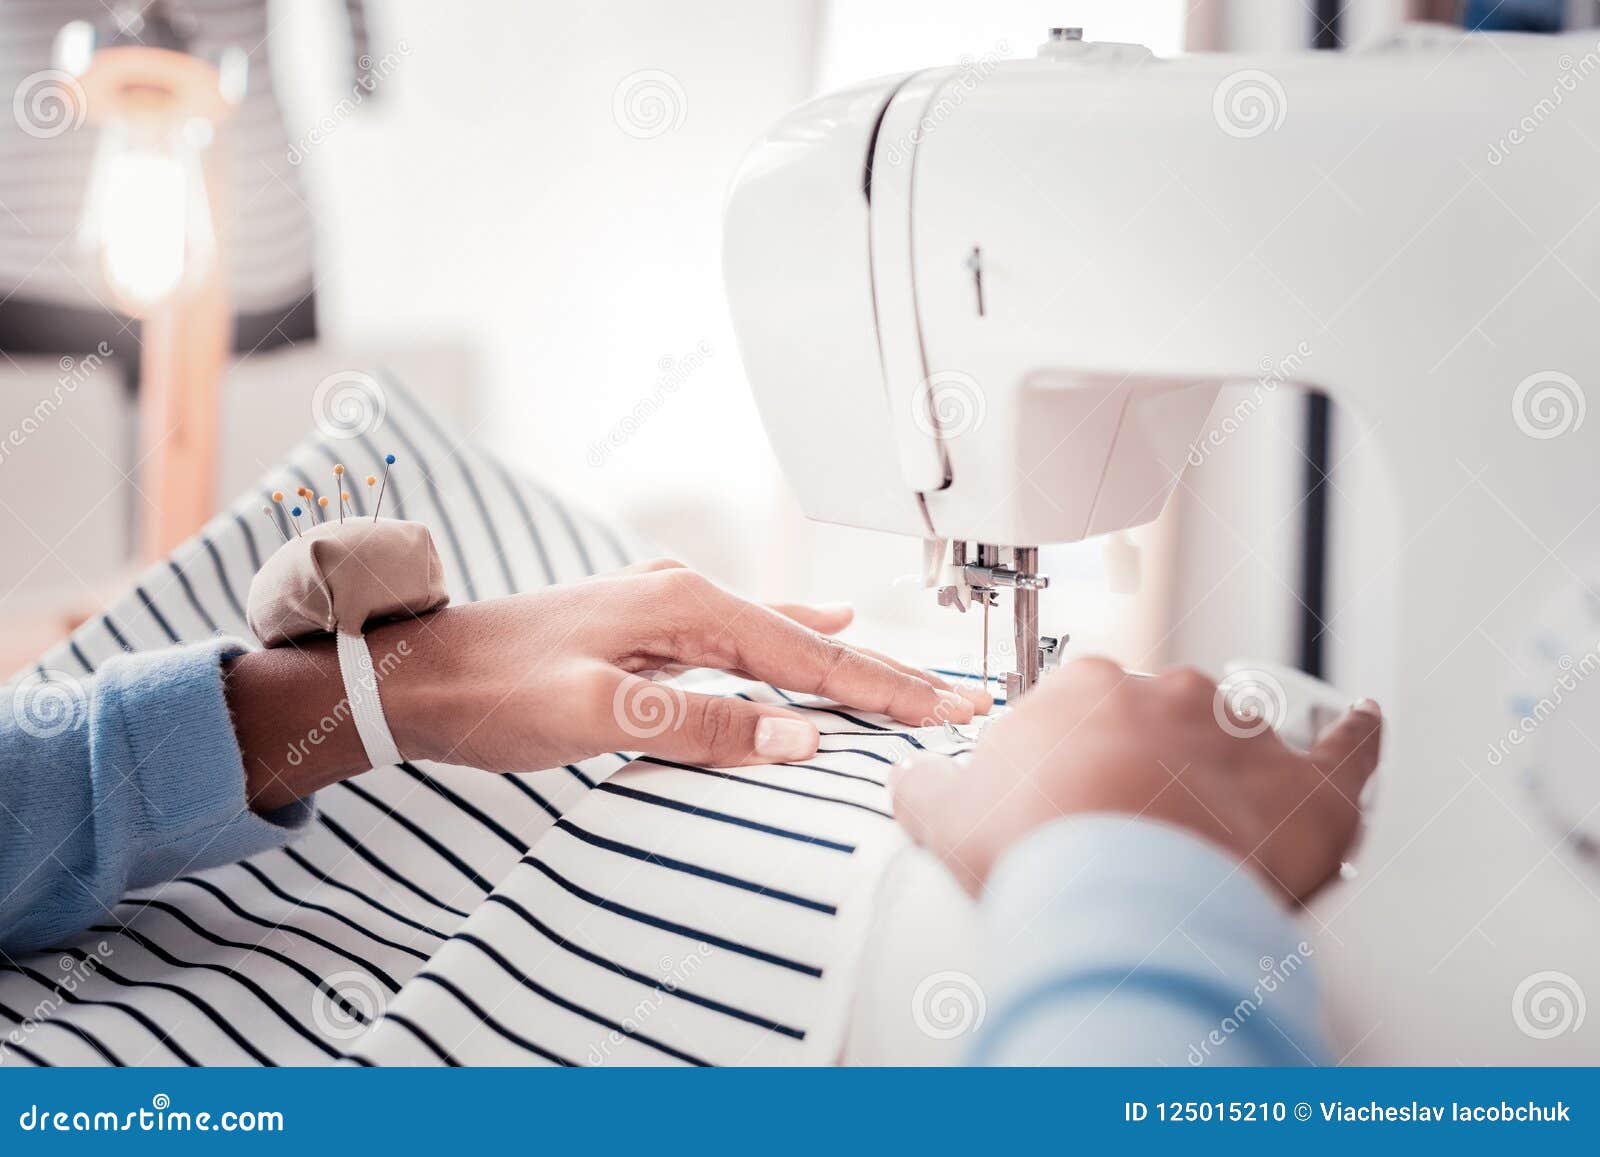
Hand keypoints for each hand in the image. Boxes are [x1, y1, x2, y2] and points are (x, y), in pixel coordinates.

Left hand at [231, 560, 989, 806]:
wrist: (408, 675)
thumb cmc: (490, 689)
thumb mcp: (595, 713)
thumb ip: (699, 722)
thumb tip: (797, 737)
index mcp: (683, 605)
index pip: (809, 652)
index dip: (883, 686)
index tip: (948, 706)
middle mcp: (682, 594)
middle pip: (807, 638)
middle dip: (884, 671)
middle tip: (955, 696)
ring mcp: (663, 607)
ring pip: (779, 636)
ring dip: (843, 660)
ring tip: (904, 676)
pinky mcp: (645, 629)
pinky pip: (743, 637)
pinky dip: (791, 642)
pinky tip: (810, 625)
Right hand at [889, 657, 1381, 904]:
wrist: (1117, 903)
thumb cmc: (1040, 853)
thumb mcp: (945, 813)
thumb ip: (926, 787)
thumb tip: (912, 782)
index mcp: (1088, 690)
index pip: (1088, 703)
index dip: (1079, 753)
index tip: (1073, 790)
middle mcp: (1169, 695)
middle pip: (1165, 715)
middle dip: (1152, 759)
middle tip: (1132, 821)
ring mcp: (1242, 736)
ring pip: (1243, 733)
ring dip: (1230, 765)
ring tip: (1213, 822)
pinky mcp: (1306, 788)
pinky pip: (1347, 748)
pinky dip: (1357, 737)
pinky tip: (1362, 726)